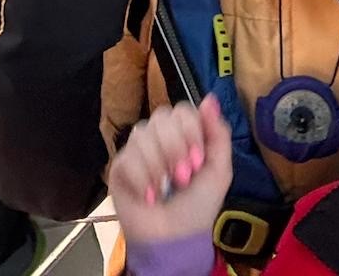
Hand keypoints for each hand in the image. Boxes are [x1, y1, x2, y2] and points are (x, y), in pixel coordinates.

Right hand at [109, 97, 233, 245]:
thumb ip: (218, 134)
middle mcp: (158, 137)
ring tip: (166, 189)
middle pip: (161, 118)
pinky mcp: (120, 167)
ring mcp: (137, 150)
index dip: (191, 132)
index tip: (198, 160)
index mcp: (182, 134)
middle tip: (183, 177)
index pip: (182, 110)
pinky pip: (128, 158)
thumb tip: (210, 99)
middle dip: (176, 149)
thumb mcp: (219, 171)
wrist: (174, 238)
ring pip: (143, 135)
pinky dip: (143, 180)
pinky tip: (150, 196)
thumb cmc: (197, 206)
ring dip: (160, 167)